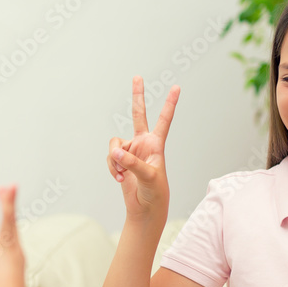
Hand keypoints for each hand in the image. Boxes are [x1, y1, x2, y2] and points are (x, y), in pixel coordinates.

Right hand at [107, 76, 179, 220]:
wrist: (145, 209)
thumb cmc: (154, 193)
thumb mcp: (148, 177)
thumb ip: (132, 162)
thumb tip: (114, 151)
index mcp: (156, 144)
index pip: (164, 120)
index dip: (170, 104)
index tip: (177, 87)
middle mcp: (143, 144)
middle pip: (139, 114)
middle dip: (137, 96)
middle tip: (137, 77)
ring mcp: (131, 151)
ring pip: (115, 145)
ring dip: (115, 160)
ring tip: (122, 175)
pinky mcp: (120, 161)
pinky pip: (110, 158)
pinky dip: (112, 168)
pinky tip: (119, 179)